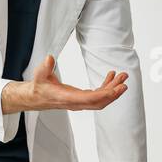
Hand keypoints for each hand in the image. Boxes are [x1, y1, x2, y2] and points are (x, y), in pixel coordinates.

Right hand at [6, 55, 127, 112]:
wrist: (36, 97)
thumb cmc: (39, 86)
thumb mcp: (39, 75)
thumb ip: (45, 67)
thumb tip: (49, 58)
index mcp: (68, 98)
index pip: (91, 99)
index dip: (105, 94)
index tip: (118, 88)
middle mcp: (76, 103)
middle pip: (100, 102)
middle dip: (114, 92)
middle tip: (124, 81)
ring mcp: (80, 102)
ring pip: (101, 99)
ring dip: (113, 89)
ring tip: (122, 77)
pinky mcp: (82, 99)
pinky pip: (98, 95)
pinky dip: (106, 87)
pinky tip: (111, 77)